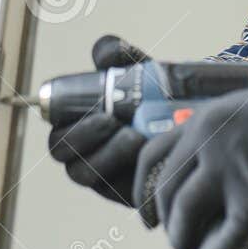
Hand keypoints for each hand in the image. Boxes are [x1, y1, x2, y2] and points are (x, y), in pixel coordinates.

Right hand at [47, 34, 149, 205]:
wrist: (191, 119)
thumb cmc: (153, 93)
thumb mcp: (138, 70)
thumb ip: (117, 56)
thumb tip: (104, 55)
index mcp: (77, 125)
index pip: (56, 131)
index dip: (68, 124)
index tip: (100, 111)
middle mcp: (85, 153)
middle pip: (66, 156)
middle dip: (87, 140)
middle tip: (115, 122)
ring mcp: (104, 176)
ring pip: (86, 175)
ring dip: (109, 157)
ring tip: (137, 137)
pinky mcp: (126, 193)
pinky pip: (119, 192)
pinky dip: (133, 176)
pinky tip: (152, 156)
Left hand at [133, 63, 247, 248]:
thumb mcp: (244, 112)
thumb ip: (221, 140)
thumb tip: (208, 178)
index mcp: (201, 119)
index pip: (150, 156)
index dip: (143, 193)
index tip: (148, 218)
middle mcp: (206, 139)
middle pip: (164, 190)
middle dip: (168, 224)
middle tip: (181, 243)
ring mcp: (229, 163)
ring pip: (185, 212)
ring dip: (183, 241)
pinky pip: (227, 233)